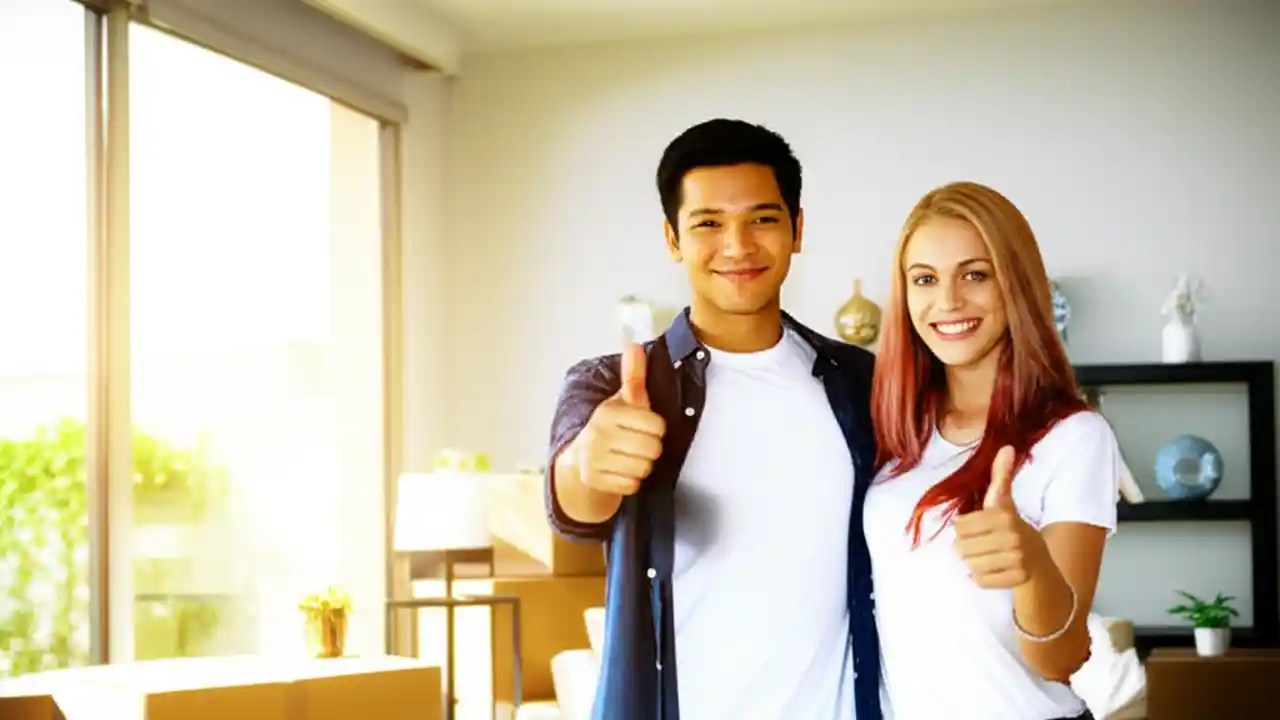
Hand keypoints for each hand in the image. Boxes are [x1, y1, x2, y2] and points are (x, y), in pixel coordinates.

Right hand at [572, 342, 665, 495]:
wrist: (580, 458)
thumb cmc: (612, 426)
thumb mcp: (624, 400)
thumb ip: (633, 375)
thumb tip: (635, 344)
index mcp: (607, 412)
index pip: (656, 426)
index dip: (655, 428)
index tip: (643, 427)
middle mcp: (597, 435)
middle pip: (653, 449)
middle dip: (650, 448)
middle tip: (637, 444)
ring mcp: (593, 459)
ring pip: (643, 468)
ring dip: (641, 465)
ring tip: (629, 457)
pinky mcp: (594, 480)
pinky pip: (632, 485)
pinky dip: (631, 480)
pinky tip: (621, 470)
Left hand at [953, 445, 1046, 588]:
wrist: (1039, 561)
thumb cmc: (1012, 527)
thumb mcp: (1004, 501)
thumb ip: (1001, 476)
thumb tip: (1006, 447)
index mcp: (1004, 515)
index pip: (960, 526)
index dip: (964, 528)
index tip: (977, 528)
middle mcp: (1012, 536)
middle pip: (962, 547)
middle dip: (967, 547)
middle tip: (981, 545)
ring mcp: (1016, 559)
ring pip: (970, 564)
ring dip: (973, 563)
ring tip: (987, 556)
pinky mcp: (1016, 579)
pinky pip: (980, 580)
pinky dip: (981, 577)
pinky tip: (993, 569)